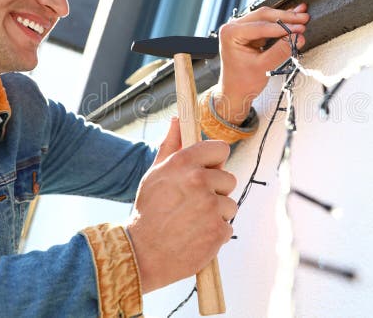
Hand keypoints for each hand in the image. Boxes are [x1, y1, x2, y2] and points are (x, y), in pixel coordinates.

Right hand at [126, 118, 237, 292]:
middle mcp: (199, 181)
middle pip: (229, 179)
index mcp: (184, 163)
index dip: (215, 162)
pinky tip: (196, 236)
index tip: (208, 172)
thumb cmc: (148, 212)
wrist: (142, 254)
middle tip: (194, 204)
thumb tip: (176, 119)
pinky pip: (228, 227)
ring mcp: (211, 207)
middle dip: (216, 191)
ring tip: (193, 222)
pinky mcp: (219, 230)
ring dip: (216, 214)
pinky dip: (215, 234)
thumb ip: (170, 145)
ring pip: (230, 204)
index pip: (221, 149)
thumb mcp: (155, 174)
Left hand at [215, 4, 309, 123]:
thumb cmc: (242, 82)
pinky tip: (294, 18)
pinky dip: (281, 23)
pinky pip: (267, 24)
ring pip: (266, 17)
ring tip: (302, 16)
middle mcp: (233, 27)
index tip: (299, 29)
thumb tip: (298, 37)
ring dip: (285, 18)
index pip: (260, 26)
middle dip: (286, 18)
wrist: (235, 92)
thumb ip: (281, 51)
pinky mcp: (249, 32)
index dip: (282, 27)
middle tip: (303, 18)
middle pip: (263, 16)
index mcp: (230, 33)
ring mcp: (240, 28)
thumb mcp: (264, 67)